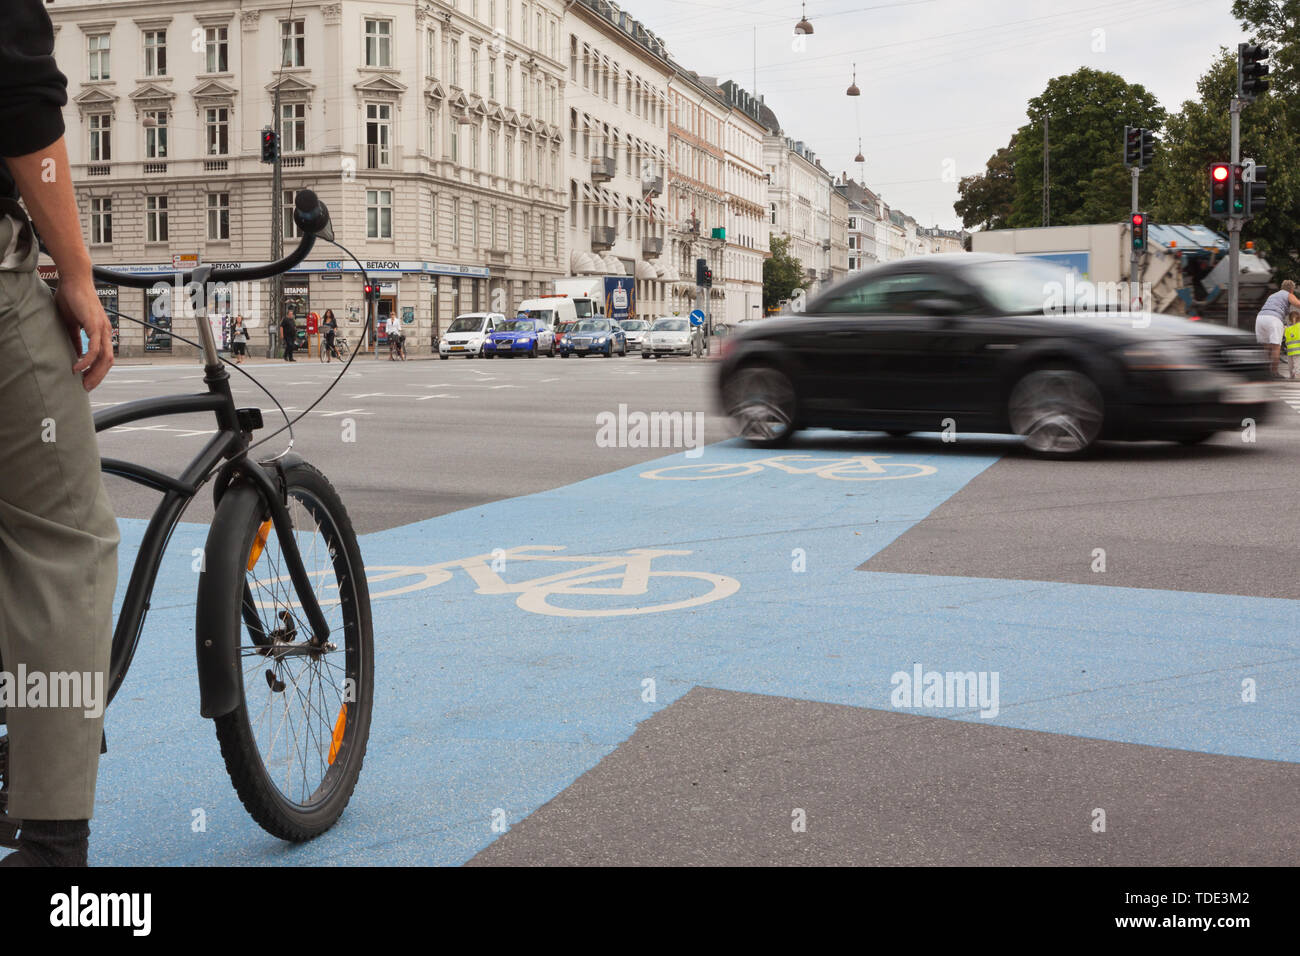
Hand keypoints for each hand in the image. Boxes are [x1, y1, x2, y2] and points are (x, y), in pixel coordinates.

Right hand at [54, 275, 113, 389]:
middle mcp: (106, 332)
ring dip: (94, 373)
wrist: (74, 280)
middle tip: (85, 388)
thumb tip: (75, 353)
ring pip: (104, 358)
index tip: (86, 381)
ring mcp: (103, 329)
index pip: (105, 357)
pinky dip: (86, 360)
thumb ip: (75, 338)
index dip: (97, 371)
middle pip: (108, 362)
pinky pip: (94, 348)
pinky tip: (77, 367)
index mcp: (102, 332)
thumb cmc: (72, 299)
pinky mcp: (95, 325)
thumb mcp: (72, 323)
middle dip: (97, 377)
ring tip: (82, 381)